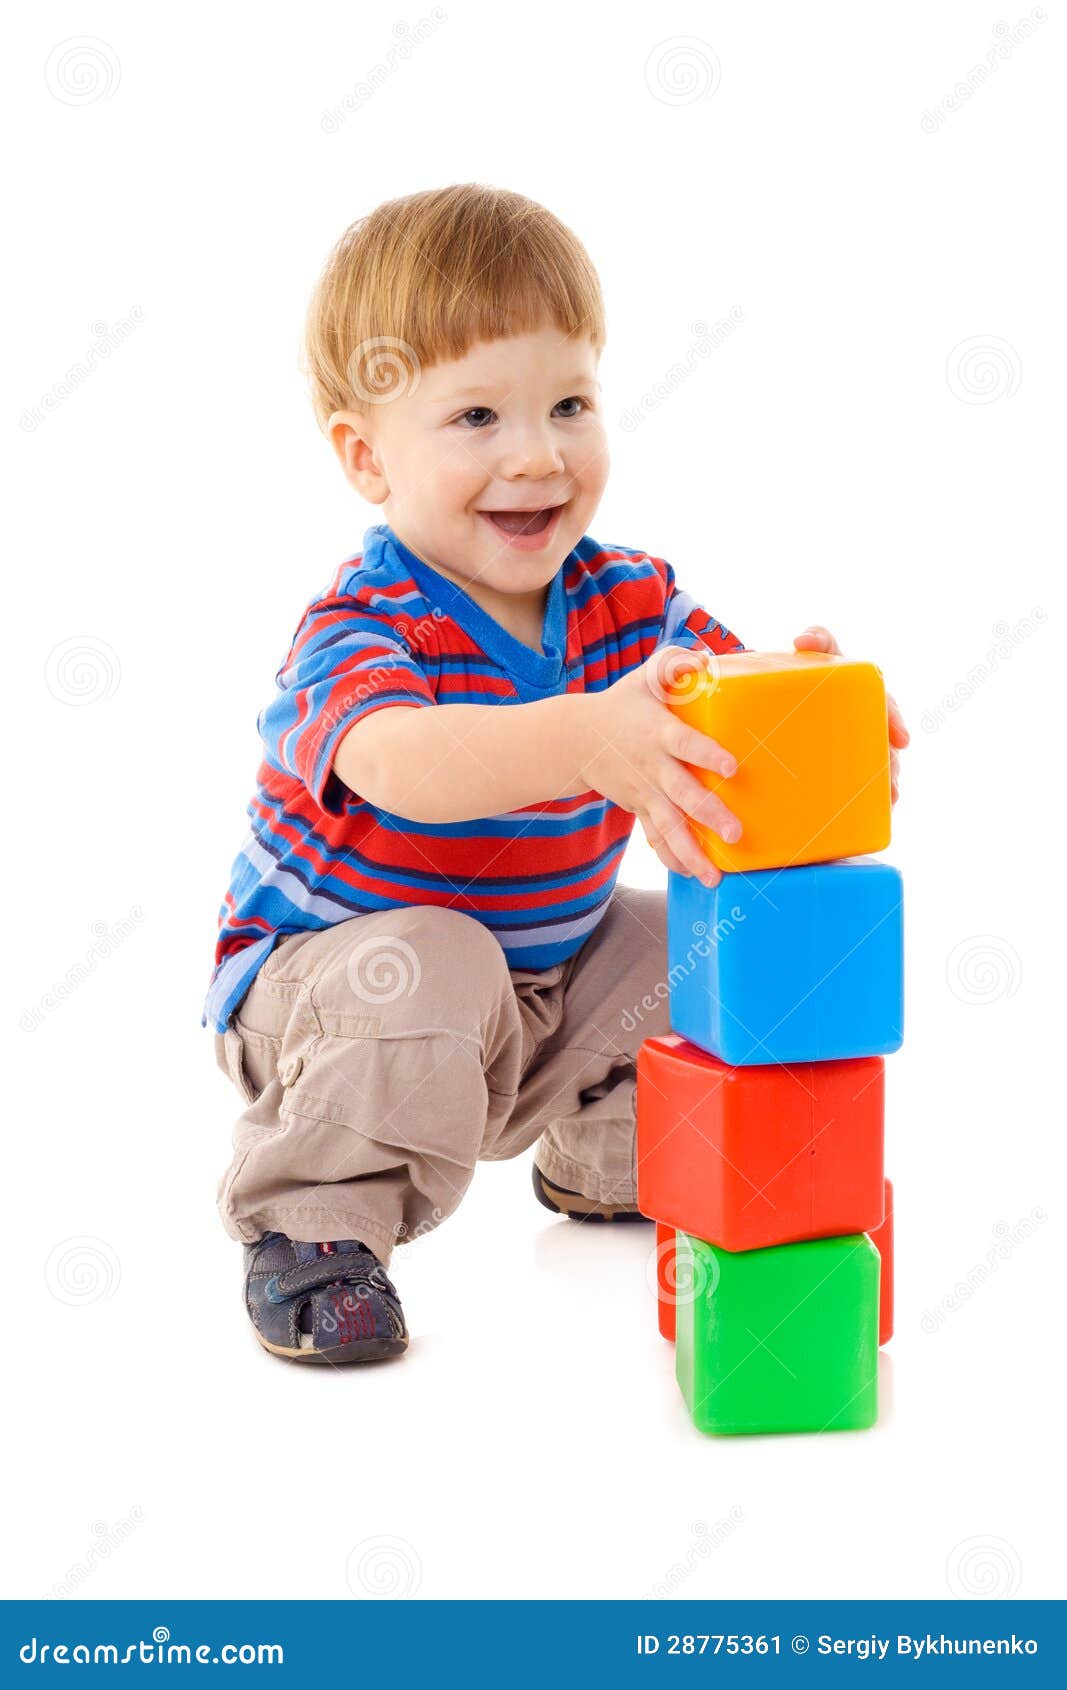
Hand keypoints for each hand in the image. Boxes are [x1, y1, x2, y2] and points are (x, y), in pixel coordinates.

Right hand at [578, 646, 740, 886]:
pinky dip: (673, 859)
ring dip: (692, 852)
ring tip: (714, 877)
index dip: (707, 755)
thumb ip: (674, 663)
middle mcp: (653, 767)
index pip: (685, 744)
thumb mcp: (644, 677)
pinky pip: (656, 839)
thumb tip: (704, 656)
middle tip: (734, 833)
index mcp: (659, 733)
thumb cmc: (623, 704)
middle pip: (683, 795)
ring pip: (670, 827)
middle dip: (709, 815)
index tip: (732, 767)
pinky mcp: (641, 809)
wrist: (578, 739)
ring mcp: (646, 792)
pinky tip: (694, 876)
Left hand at [793, 625, 909, 801]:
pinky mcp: (845, 761)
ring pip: (878, 763)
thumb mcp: (817, 652)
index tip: (902, 740)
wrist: (788, 691)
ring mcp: (858, 742)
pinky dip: (871, 796)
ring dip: (886, 782)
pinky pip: (862, 780)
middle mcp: (868, 718)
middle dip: (892, 763)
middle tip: (893, 783)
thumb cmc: (813, 669)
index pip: (886, 705)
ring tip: (888, 801)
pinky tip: (875, 813)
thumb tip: (802, 641)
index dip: (894, 721)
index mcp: (866, 693)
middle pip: (885, 742)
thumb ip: (818, 638)